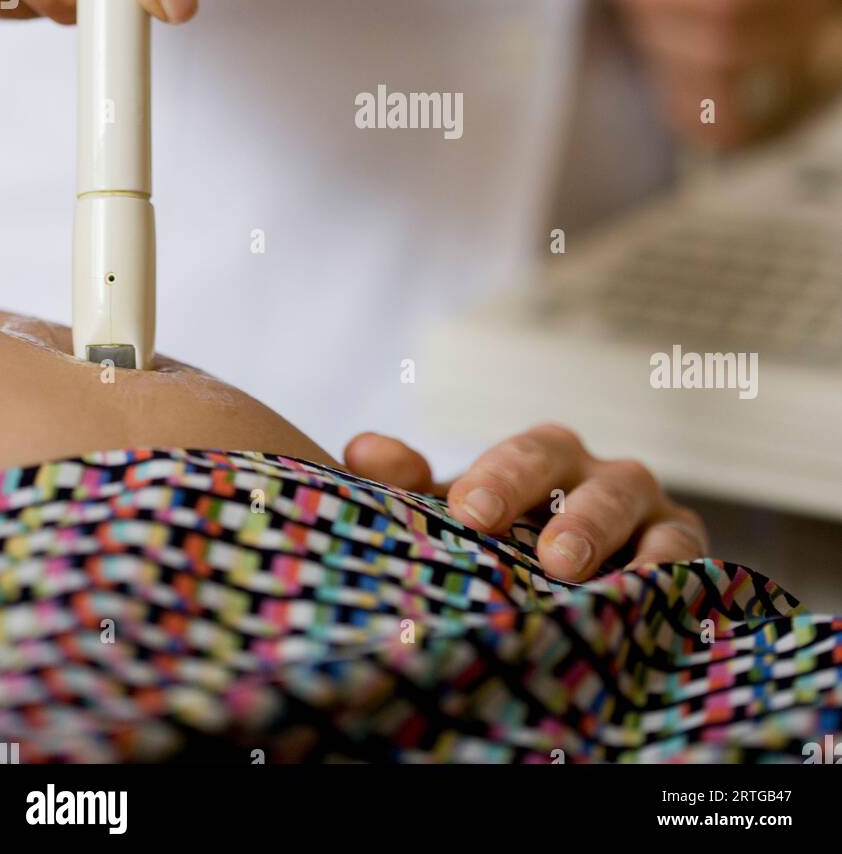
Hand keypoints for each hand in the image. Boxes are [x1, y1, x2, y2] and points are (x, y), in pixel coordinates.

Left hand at [343, 424, 707, 580]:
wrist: (564, 592)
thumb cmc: (499, 542)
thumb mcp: (455, 514)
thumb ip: (407, 485)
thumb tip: (362, 451)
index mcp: (548, 460)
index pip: (530, 453)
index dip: (502, 478)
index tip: (469, 513)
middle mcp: (606, 482)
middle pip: (600, 482)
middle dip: (575, 515)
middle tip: (547, 555)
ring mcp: (655, 525)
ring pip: (658, 523)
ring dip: (630, 553)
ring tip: (590, 582)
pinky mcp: (688, 570)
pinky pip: (695, 572)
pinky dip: (678, 584)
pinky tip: (650, 605)